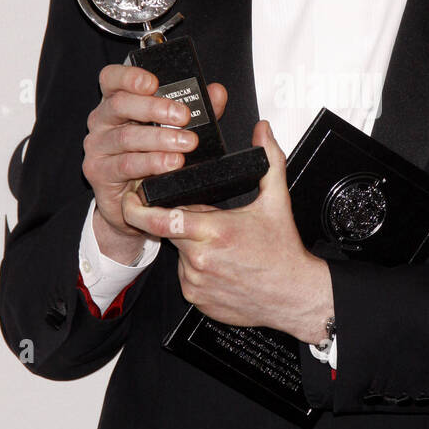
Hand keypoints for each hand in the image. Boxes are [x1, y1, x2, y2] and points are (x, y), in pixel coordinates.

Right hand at [82, 63, 226, 262]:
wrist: (134, 203)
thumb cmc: (152, 158)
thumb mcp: (175, 129)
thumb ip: (197, 109)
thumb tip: (217, 92)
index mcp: (117, 102)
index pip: (112, 79)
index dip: (129, 76)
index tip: (153, 82)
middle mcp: (101, 120)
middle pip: (120, 104)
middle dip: (155, 108)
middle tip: (184, 116)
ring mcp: (97, 146)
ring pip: (125, 136)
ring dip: (159, 139)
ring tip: (187, 144)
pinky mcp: (99, 171)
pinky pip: (125, 164)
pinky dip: (151, 163)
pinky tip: (171, 163)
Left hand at [120, 120, 333, 341]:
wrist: (295, 296)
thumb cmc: (284, 254)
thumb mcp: (277, 201)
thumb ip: (269, 159)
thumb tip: (263, 131)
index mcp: (215, 231)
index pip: (162, 217)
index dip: (141, 207)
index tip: (134, 197)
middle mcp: (200, 259)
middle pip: (168, 231)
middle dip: (180, 221)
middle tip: (206, 220)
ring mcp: (196, 282)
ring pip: (178, 254)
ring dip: (190, 245)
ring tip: (222, 245)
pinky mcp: (196, 298)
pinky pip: (186, 276)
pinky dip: (196, 267)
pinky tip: (221, 264)